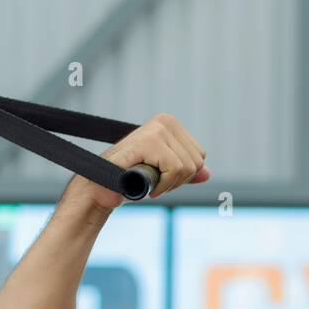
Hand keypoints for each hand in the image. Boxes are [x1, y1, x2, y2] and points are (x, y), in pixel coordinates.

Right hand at [66, 113, 210, 210]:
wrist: (101, 187)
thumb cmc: (130, 179)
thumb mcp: (164, 174)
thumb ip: (184, 171)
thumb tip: (207, 173)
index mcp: (170, 124)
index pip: (200, 156)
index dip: (184, 175)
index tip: (161, 177)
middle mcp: (166, 121)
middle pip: (197, 163)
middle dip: (178, 181)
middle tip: (153, 181)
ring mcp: (158, 129)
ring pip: (188, 168)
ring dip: (169, 185)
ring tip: (148, 181)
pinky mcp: (150, 141)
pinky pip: (175, 170)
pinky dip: (163, 185)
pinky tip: (147, 185)